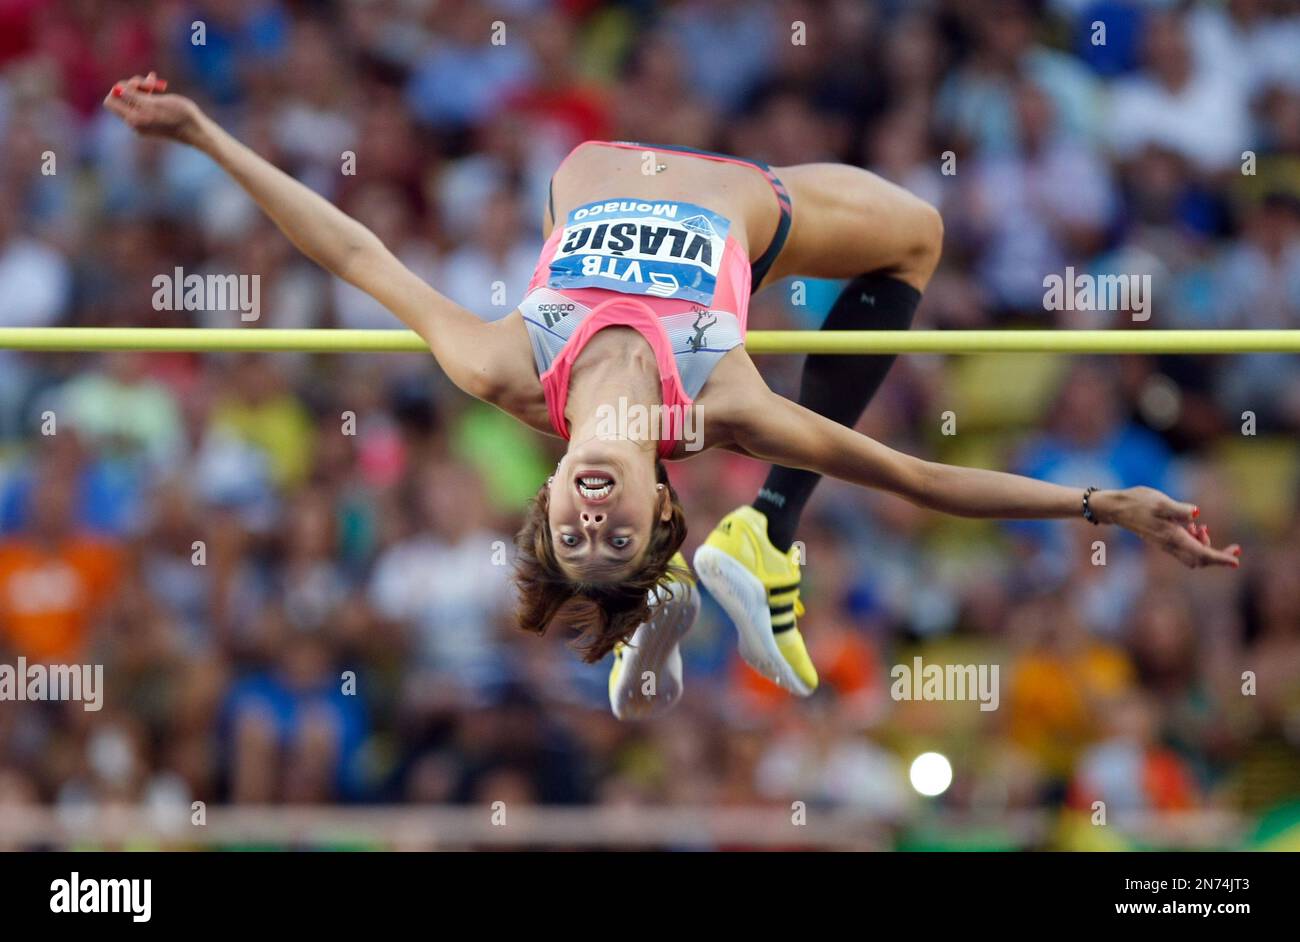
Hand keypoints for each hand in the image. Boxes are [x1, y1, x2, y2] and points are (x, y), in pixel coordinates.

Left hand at [101, 72, 201, 144]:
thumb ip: (133, 96)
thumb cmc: (179, 116)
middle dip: (135, 86)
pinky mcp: (151, 121)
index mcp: (133, 119)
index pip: (111, 99)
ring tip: (159, 84)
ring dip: (145, 88)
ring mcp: (142, 122)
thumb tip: (117, 88)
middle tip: (151, 82)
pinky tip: (161, 88)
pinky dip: (151, 95)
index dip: (120, 87)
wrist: (197, 130)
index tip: (138, 85)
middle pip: (122, 97)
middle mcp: (134, 122)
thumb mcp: (155, 103)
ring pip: (134, 99)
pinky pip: (144, 104)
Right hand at [1092, 486, 1241, 568]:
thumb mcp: (1160, 503)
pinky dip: (1196, 542)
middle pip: (1200, 560)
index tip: (1236, 562)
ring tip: (1203, 528)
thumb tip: (1196, 513)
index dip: (1220, 558)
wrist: (1117, 508)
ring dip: (1206, 547)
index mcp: (1173, 538)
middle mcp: (1171, 545)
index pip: (1202, 554)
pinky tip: (1194, 527)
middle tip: (1235, 548)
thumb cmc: (1139, 503)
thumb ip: (1179, 510)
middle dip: (1218, 557)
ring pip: (1193, 556)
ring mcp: (1166, 544)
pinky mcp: (1163, 540)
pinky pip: (1185, 549)